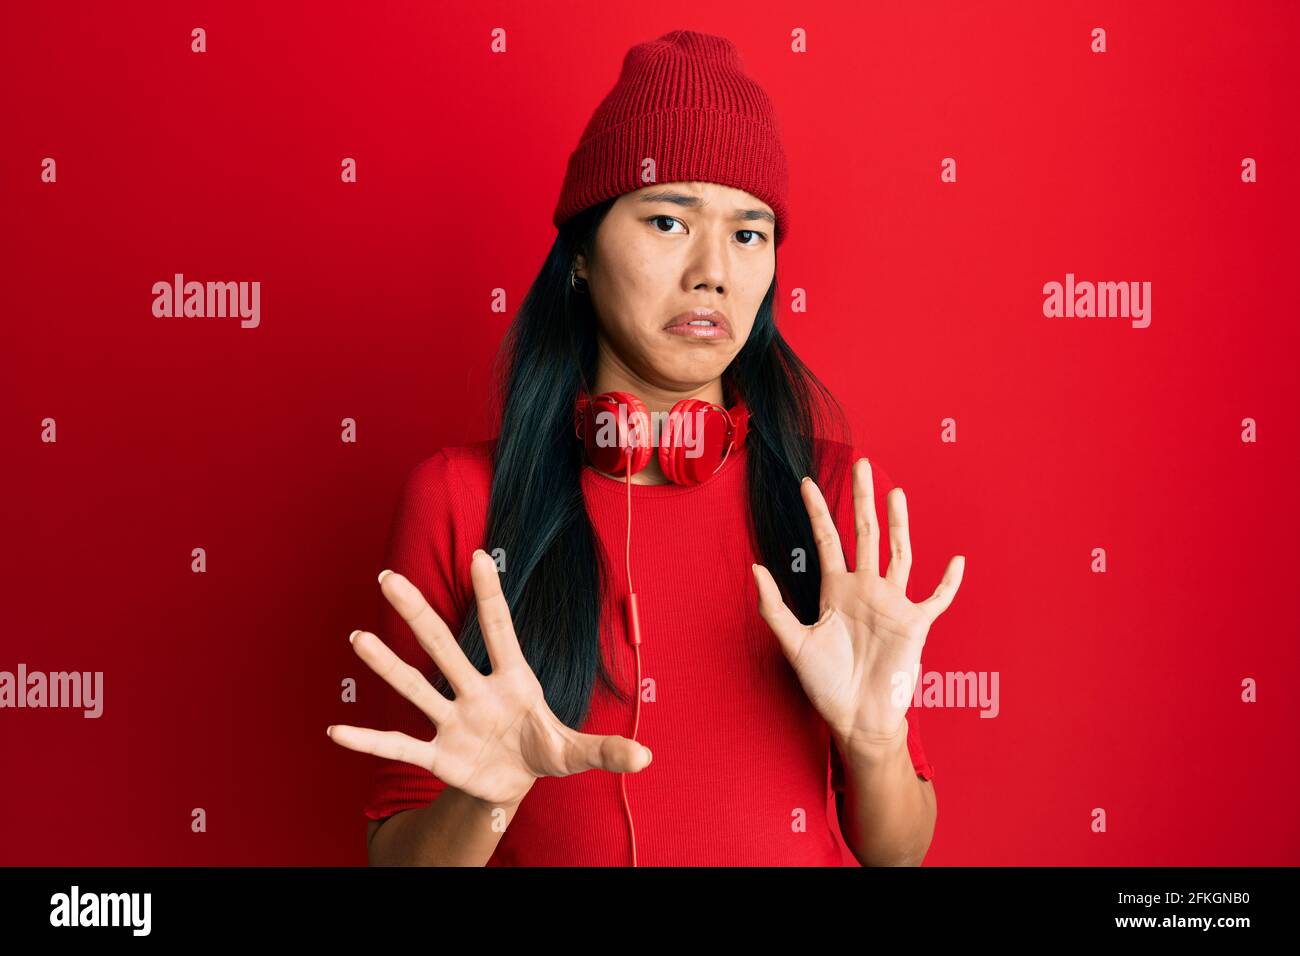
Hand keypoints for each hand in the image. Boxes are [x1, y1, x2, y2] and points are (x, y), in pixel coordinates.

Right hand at [328, 549, 652, 807]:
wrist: (515, 783)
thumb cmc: (544, 751)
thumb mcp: (578, 754)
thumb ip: (608, 751)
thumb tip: (646, 759)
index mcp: (514, 681)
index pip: (501, 630)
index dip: (490, 595)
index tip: (482, 555)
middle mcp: (477, 692)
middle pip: (444, 647)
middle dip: (419, 614)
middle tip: (389, 576)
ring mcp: (453, 720)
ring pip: (416, 687)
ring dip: (387, 664)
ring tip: (356, 637)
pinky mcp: (438, 754)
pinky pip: (399, 744)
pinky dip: (369, 739)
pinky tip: (336, 729)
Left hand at [752, 459, 964, 757]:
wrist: (856, 718)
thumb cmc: (825, 684)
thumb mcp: (793, 643)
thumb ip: (774, 607)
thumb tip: (756, 568)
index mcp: (836, 590)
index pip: (826, 540)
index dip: (817, 511)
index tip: (806, 482)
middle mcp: (865, 589)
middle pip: (865, 533)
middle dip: (863, 500)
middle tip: (862, 464)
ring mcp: (892, 603)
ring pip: (898, 553)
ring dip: (898, 523)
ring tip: (895, 492)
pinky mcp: (915, 624)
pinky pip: (936, 598)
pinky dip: (948, 582)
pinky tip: (956, 560)